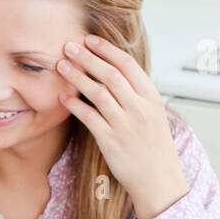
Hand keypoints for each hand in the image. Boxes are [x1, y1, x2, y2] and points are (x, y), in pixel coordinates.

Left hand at [56, 33, 188, 218]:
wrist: (158, 179)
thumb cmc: (152, 144)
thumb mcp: (153, 113)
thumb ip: (136, 93)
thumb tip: (115, 70)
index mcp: (151, 97)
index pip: (128, 65)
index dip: (107, 50)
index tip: (90, 39)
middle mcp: (140, 108)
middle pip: (110, 75)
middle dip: (87, 58)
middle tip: (69, 46)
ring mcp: (126, 125)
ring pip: (98, 93)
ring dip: (77, 76)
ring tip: (61, 66)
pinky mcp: (111, 142)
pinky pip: (89, 118)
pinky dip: (75, 105)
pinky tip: (63, 97)